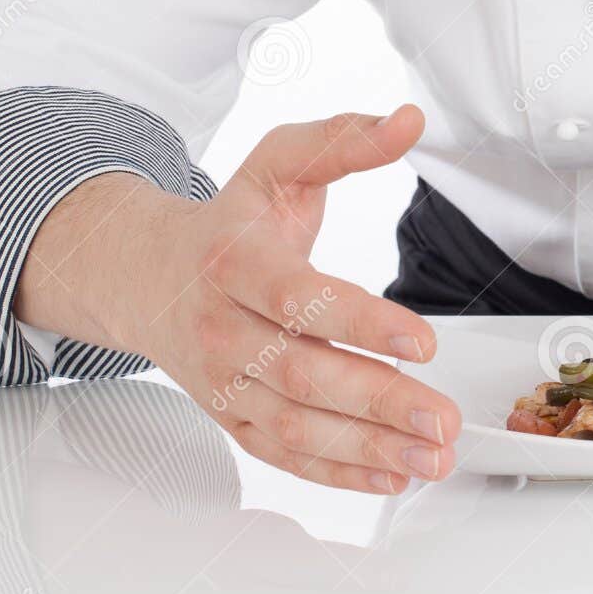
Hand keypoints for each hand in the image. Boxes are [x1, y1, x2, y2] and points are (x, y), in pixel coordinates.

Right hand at [17, 106, 459, 492]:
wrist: (149, 275)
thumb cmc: (231, 221)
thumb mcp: (279, 164)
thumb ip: (344, 141)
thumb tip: (408, 120)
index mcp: (233, 261)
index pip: (298, 299)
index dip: (360, 323)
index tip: (423, 342)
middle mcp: (221, 328)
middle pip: (302, 374)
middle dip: (378, 401)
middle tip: (443, 418)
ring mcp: (224, 382)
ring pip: (295, 426)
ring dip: (368, 447)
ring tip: (433, 455)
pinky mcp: (233, 418)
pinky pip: (285, 455)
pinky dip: (339, 472)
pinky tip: (393, 473)